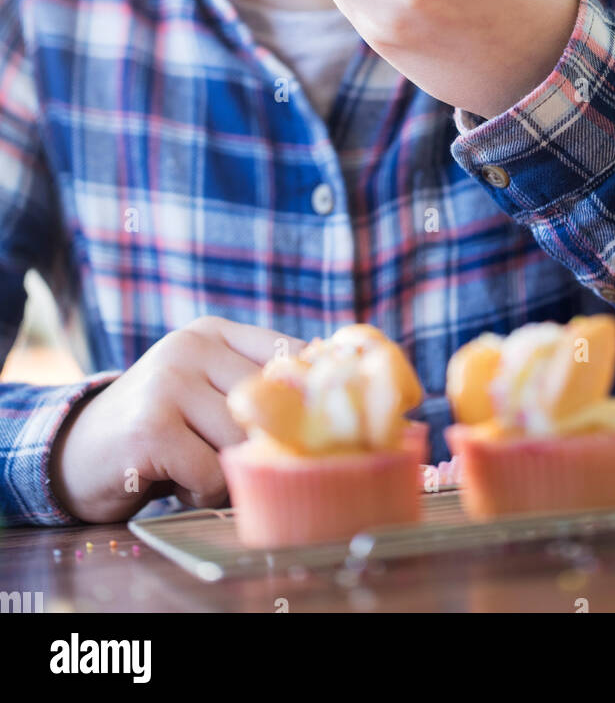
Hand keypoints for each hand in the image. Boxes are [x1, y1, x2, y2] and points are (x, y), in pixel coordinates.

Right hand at [49, 317, 303, 523]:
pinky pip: (211, 473)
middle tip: (230, 459)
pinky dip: (200, 491)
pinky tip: (173, 480)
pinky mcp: (151, 427)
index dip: (308, 396)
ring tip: (194, 466)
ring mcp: (168, 382)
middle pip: (267, 405)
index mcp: (212, 332)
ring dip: (227, 472)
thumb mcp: (205, 389)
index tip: (312, 426)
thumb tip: (327, 394)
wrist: (77, 454)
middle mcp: (190, 346)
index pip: (287, 354)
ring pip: (241, 441)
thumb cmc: (160, 428)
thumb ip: (253, 384)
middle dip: (257, 446)